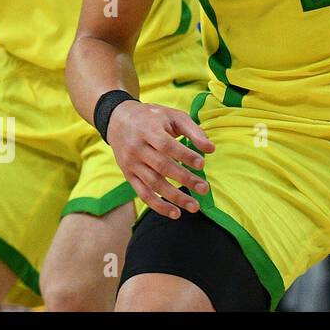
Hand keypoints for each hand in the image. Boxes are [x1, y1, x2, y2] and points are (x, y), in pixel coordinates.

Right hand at [106, 100, 215, 218]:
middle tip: (204, 189)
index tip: (202, 164)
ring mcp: (131, 164)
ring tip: (194, 206)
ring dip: (174, 197)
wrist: (118, 120)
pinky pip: (143, 194)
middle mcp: (137, 149)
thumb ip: (193, 130)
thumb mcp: (172, 116)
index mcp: (149, 131)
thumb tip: (211, 149)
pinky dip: (158, 205)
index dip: (184, 155)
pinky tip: (175, 213)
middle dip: (184, 179)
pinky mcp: (128, 175)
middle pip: (161, 167)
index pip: (167, 146)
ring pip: (153, 184)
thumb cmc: (152, 117)